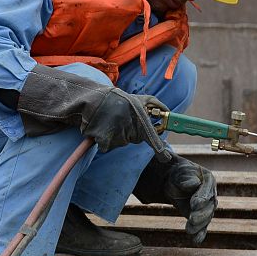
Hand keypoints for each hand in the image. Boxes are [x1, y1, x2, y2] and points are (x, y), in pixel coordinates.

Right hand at [17, 65, 171, 158]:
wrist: (88, 99)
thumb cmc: (113, 99)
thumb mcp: (135, 98)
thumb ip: (152, 104)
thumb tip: (169, 111)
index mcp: (138, 113)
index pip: (150, 133)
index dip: (158, 146)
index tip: (165, 157)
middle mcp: (129, 123)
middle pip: (134, 139)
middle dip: (128, 132)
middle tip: (118, 120)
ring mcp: (117, 132)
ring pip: (121, 143)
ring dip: (114, 136)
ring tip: (107, 122)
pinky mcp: (105, 139)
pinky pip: (107, 146)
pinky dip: (103, 140)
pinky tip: (99, 129)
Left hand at [134, 155, 216, 244]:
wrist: (175, 181)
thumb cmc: (179, 174)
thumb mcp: (181, 172)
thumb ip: (187, 178)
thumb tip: (193, 184)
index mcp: (208, 181)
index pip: (206, 192)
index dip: (201, 198)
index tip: (194, 204)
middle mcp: (210, 195)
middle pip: (209, 207)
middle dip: (200, 214)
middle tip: (191, 219)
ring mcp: (207, 207)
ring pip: (206, 218)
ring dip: (199, 225)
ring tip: (189, 230)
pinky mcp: (200, 217)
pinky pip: (202, 226)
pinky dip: (200, 234)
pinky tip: (196, 240)